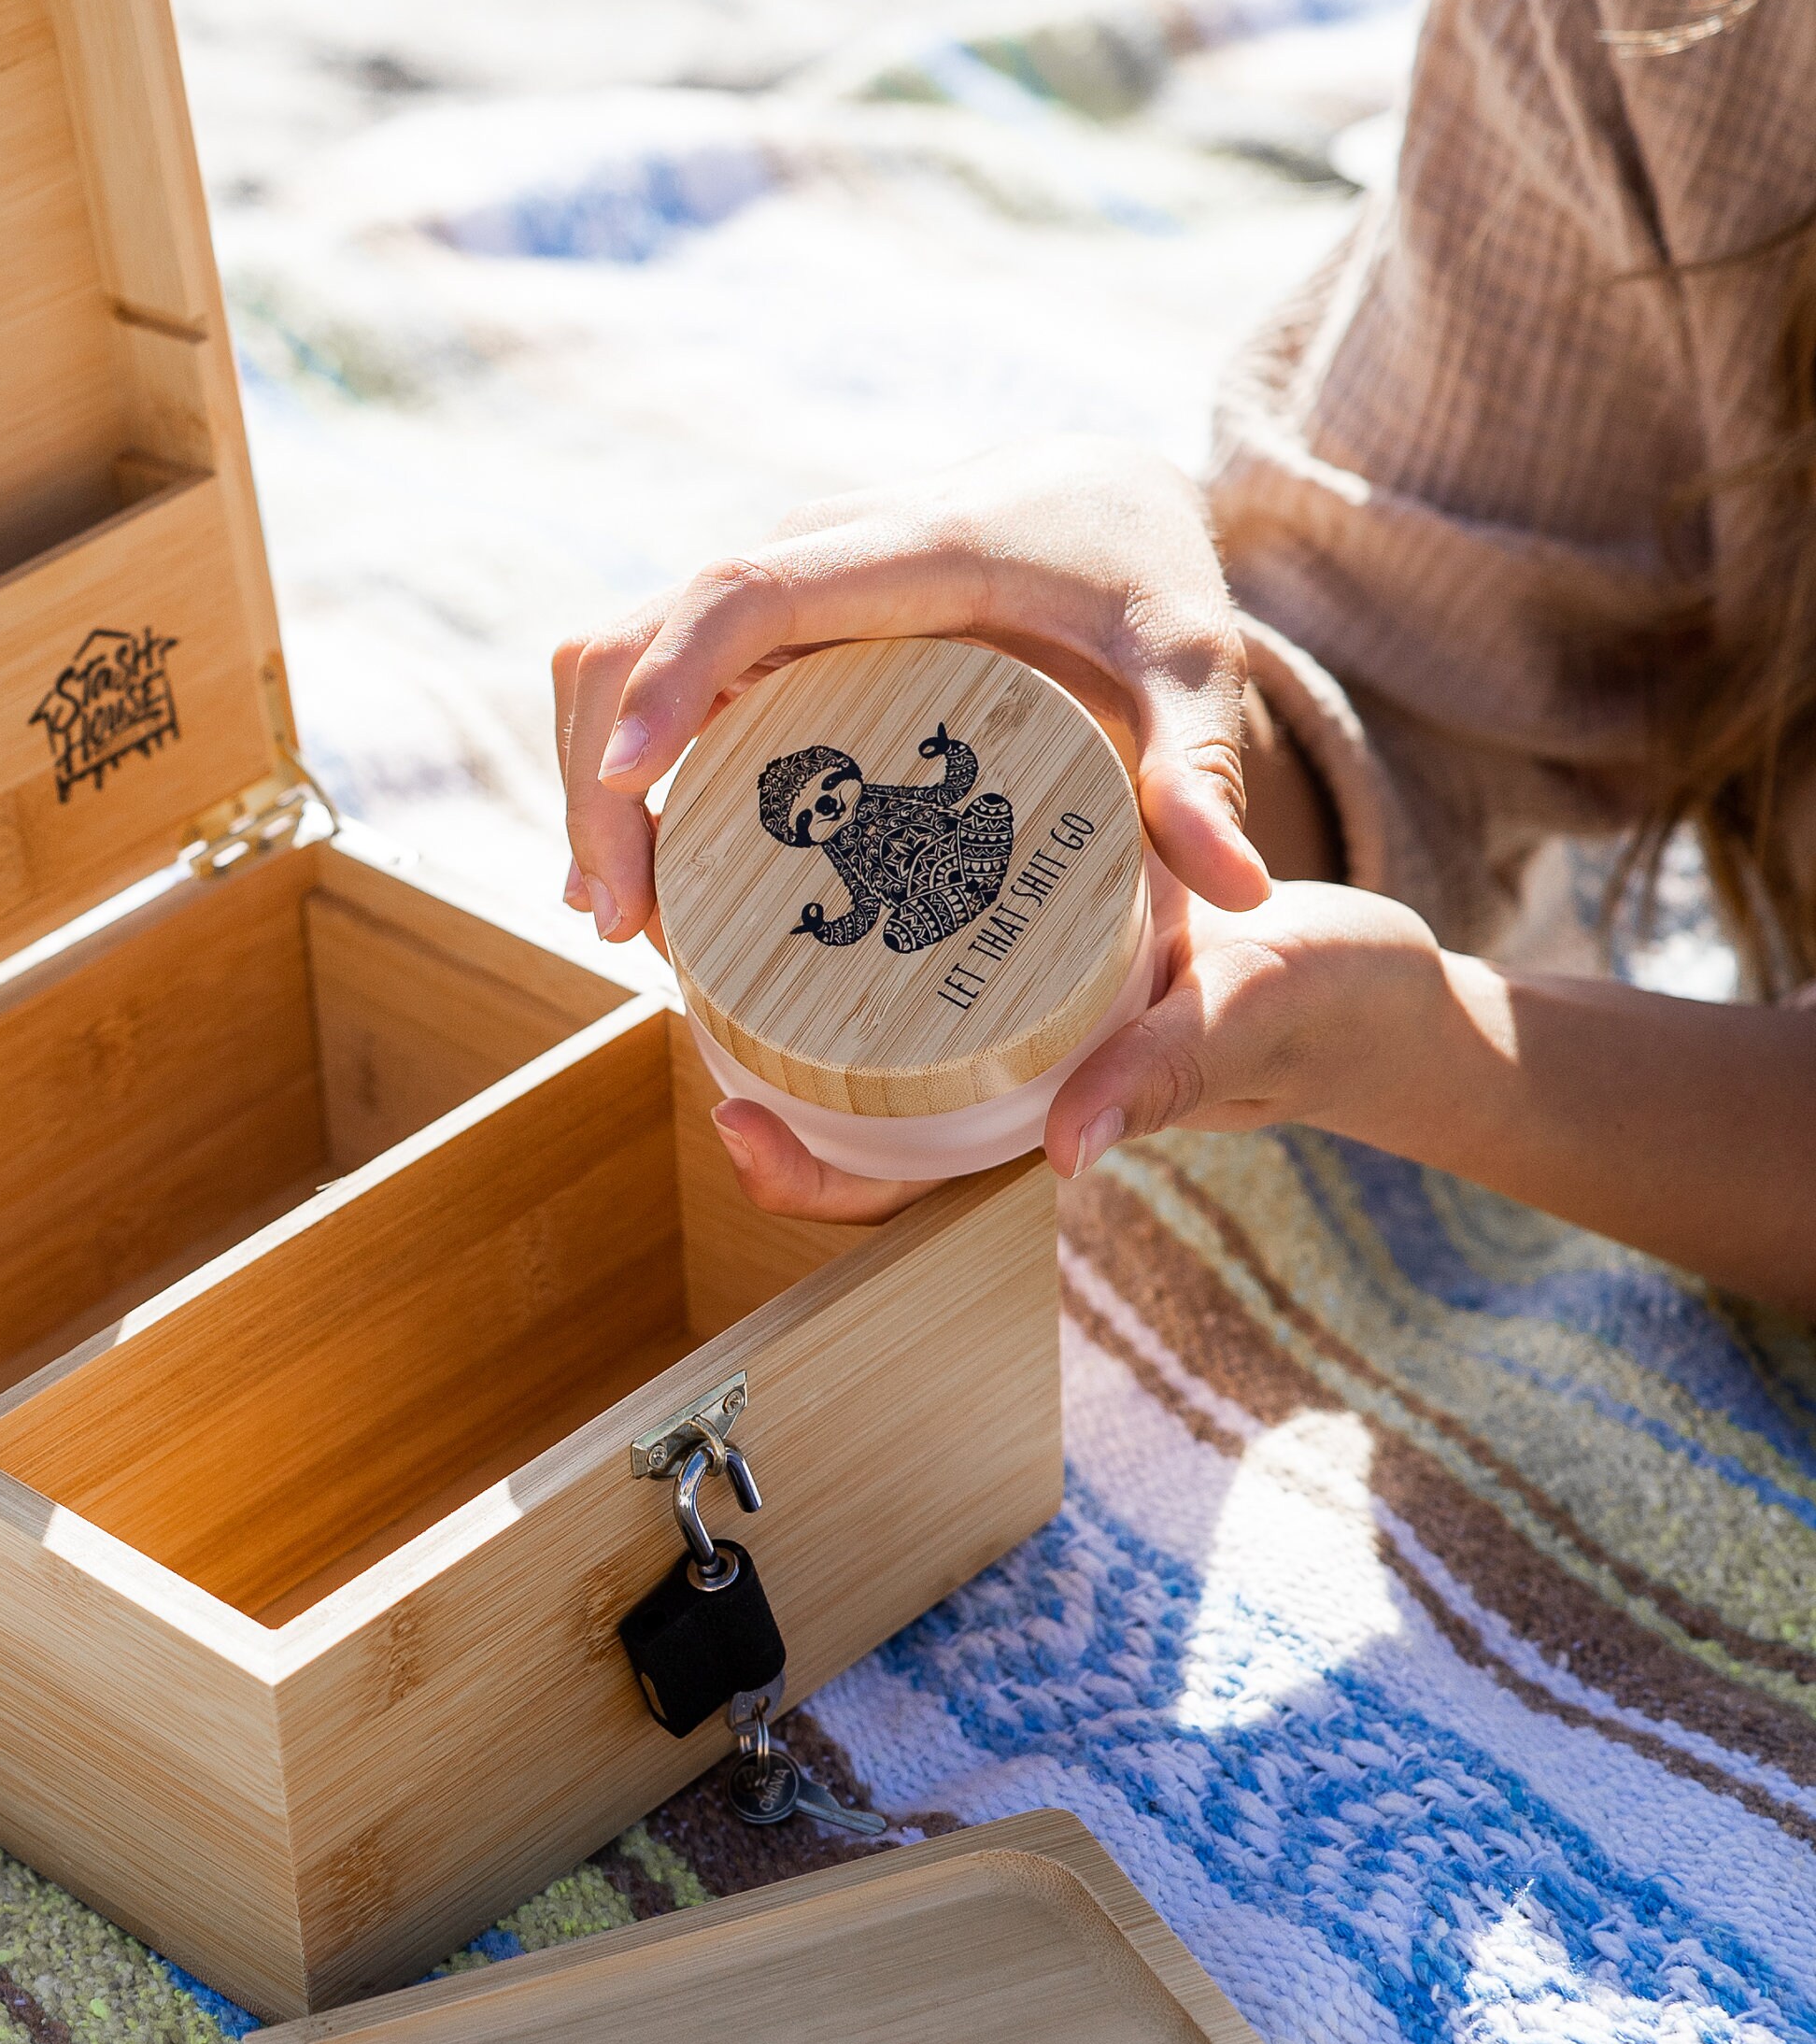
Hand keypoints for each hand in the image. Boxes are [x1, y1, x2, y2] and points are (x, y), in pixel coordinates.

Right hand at [552, 437, 1272, 948]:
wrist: (1102, 494)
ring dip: (594, 780)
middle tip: (622, 922)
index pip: (739, 593)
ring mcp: (769, 585)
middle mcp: (810, 555)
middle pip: (636, 634)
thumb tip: (1239, 894)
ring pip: (619, 652)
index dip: (666, 682)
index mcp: (905, 550)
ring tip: (621, 921)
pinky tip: (638, 878)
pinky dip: (618, 765)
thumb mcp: (1192, 665)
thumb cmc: (1143, 581)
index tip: (630, 788)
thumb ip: (1205, 765)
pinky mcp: (755, 624)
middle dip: (601, 775)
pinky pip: (649, 674)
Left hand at [705, 882, 1446, 1222]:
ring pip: (868, 1043)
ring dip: (790, 995)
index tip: (732, 1120)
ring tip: (717, 910)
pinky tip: (819, 855)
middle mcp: (997, 1089)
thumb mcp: (1239, 1017)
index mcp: (1030, 1127)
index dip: (799, 1179)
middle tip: (682, 977)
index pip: (885, 1188)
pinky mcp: (1019, 968)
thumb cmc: (1312, 1002)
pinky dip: (862, 930)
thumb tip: (1068, 1157)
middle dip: (757, 1069)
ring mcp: (1004, 1036)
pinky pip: (918, 969)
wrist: (1361, 969)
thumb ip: (1162, 1077)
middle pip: (846, 1115)